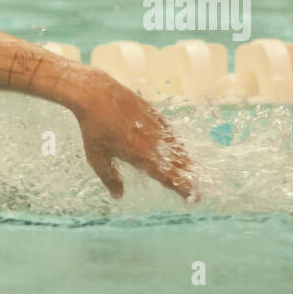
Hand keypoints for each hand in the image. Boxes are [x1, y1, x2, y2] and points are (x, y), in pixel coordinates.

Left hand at [66, 69, 196, 200]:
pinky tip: (178, 147)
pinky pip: (171, 133)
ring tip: (191, 172)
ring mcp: (157, 127)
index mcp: (143, 157)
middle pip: (179, 163)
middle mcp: (155, 143)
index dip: (183, 188)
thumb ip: (110, 178)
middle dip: (190, 177)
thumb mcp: (97, 158)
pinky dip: (177, 144)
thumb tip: (117, 196)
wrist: (97, 95)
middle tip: (198, 189)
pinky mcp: (155, 115)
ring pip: (177, 148)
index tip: (195, 198)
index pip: (169, 177)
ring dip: (186, 161)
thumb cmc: (94, 129)